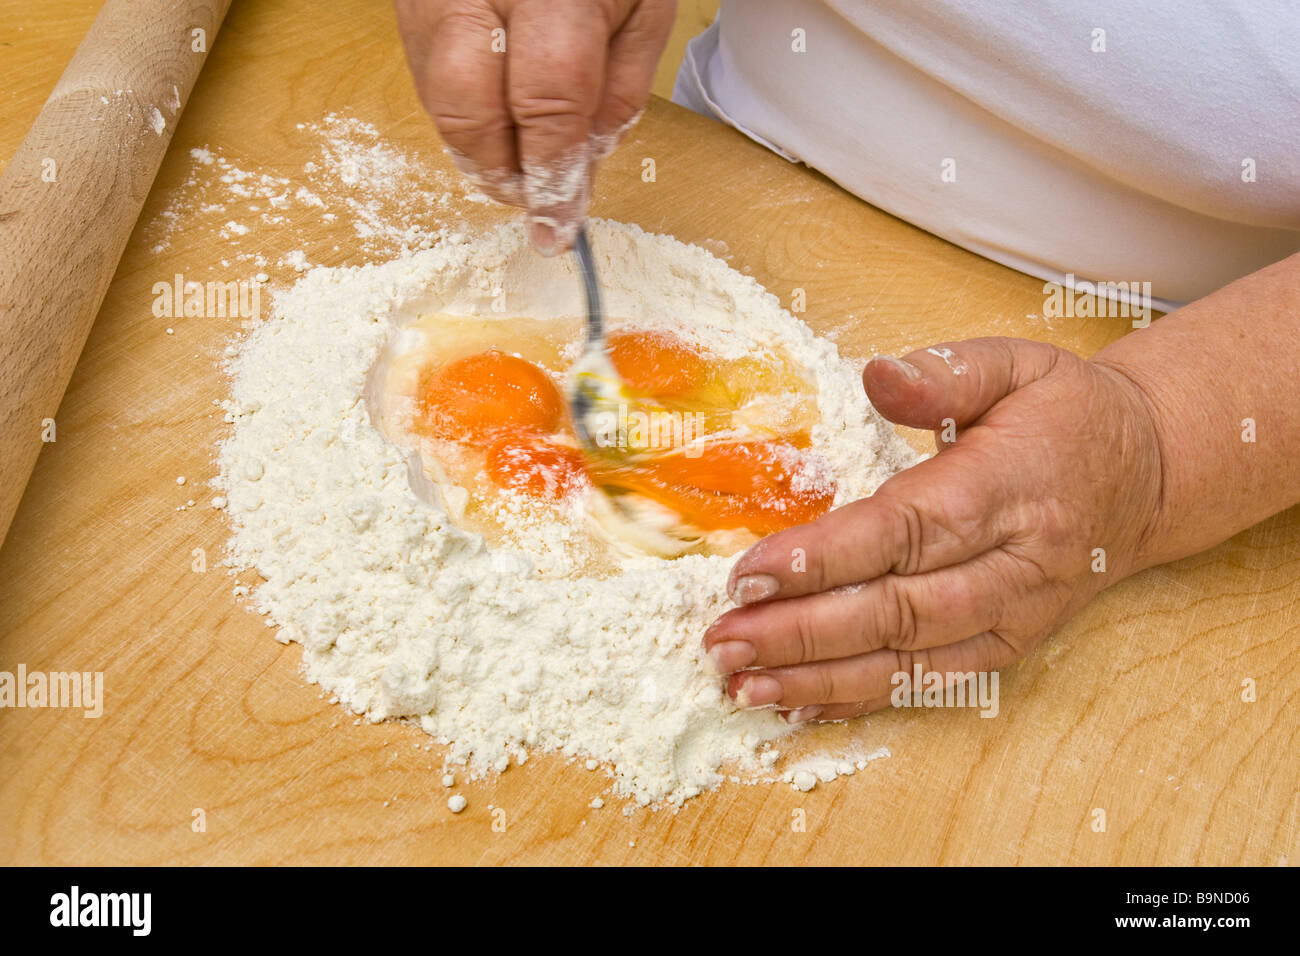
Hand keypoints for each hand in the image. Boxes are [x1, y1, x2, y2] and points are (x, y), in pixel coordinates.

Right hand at [394, 0, 675, 253]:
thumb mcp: (643, 10)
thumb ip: (617, 93)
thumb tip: (580, 173)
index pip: (546, 104)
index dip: (551, 176)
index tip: (557, 225)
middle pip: (466, 107)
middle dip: (499, 170)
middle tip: (531, 197)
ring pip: (435, 94)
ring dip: (476, 145)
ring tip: (518, 157)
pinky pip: (422, 69)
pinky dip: (460, 107)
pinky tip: (495, 111)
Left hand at [703, 337, 1165, 720]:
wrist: (1145, 476)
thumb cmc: (1067, 414)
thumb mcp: (1016, 363)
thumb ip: (943, 371)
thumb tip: (874, 375)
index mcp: (1011, 487)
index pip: (907, 530)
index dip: (826, 557)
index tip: (750, 573)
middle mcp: (1016, 565)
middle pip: (898, 608)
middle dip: (801, 631)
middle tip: (721, 639)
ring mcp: (1013, 616)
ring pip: (906, 660)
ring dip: (816, 677)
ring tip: (739, 682)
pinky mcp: (1006, 647)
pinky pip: (926, 684)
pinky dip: (858, 698)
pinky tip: (794, 702)